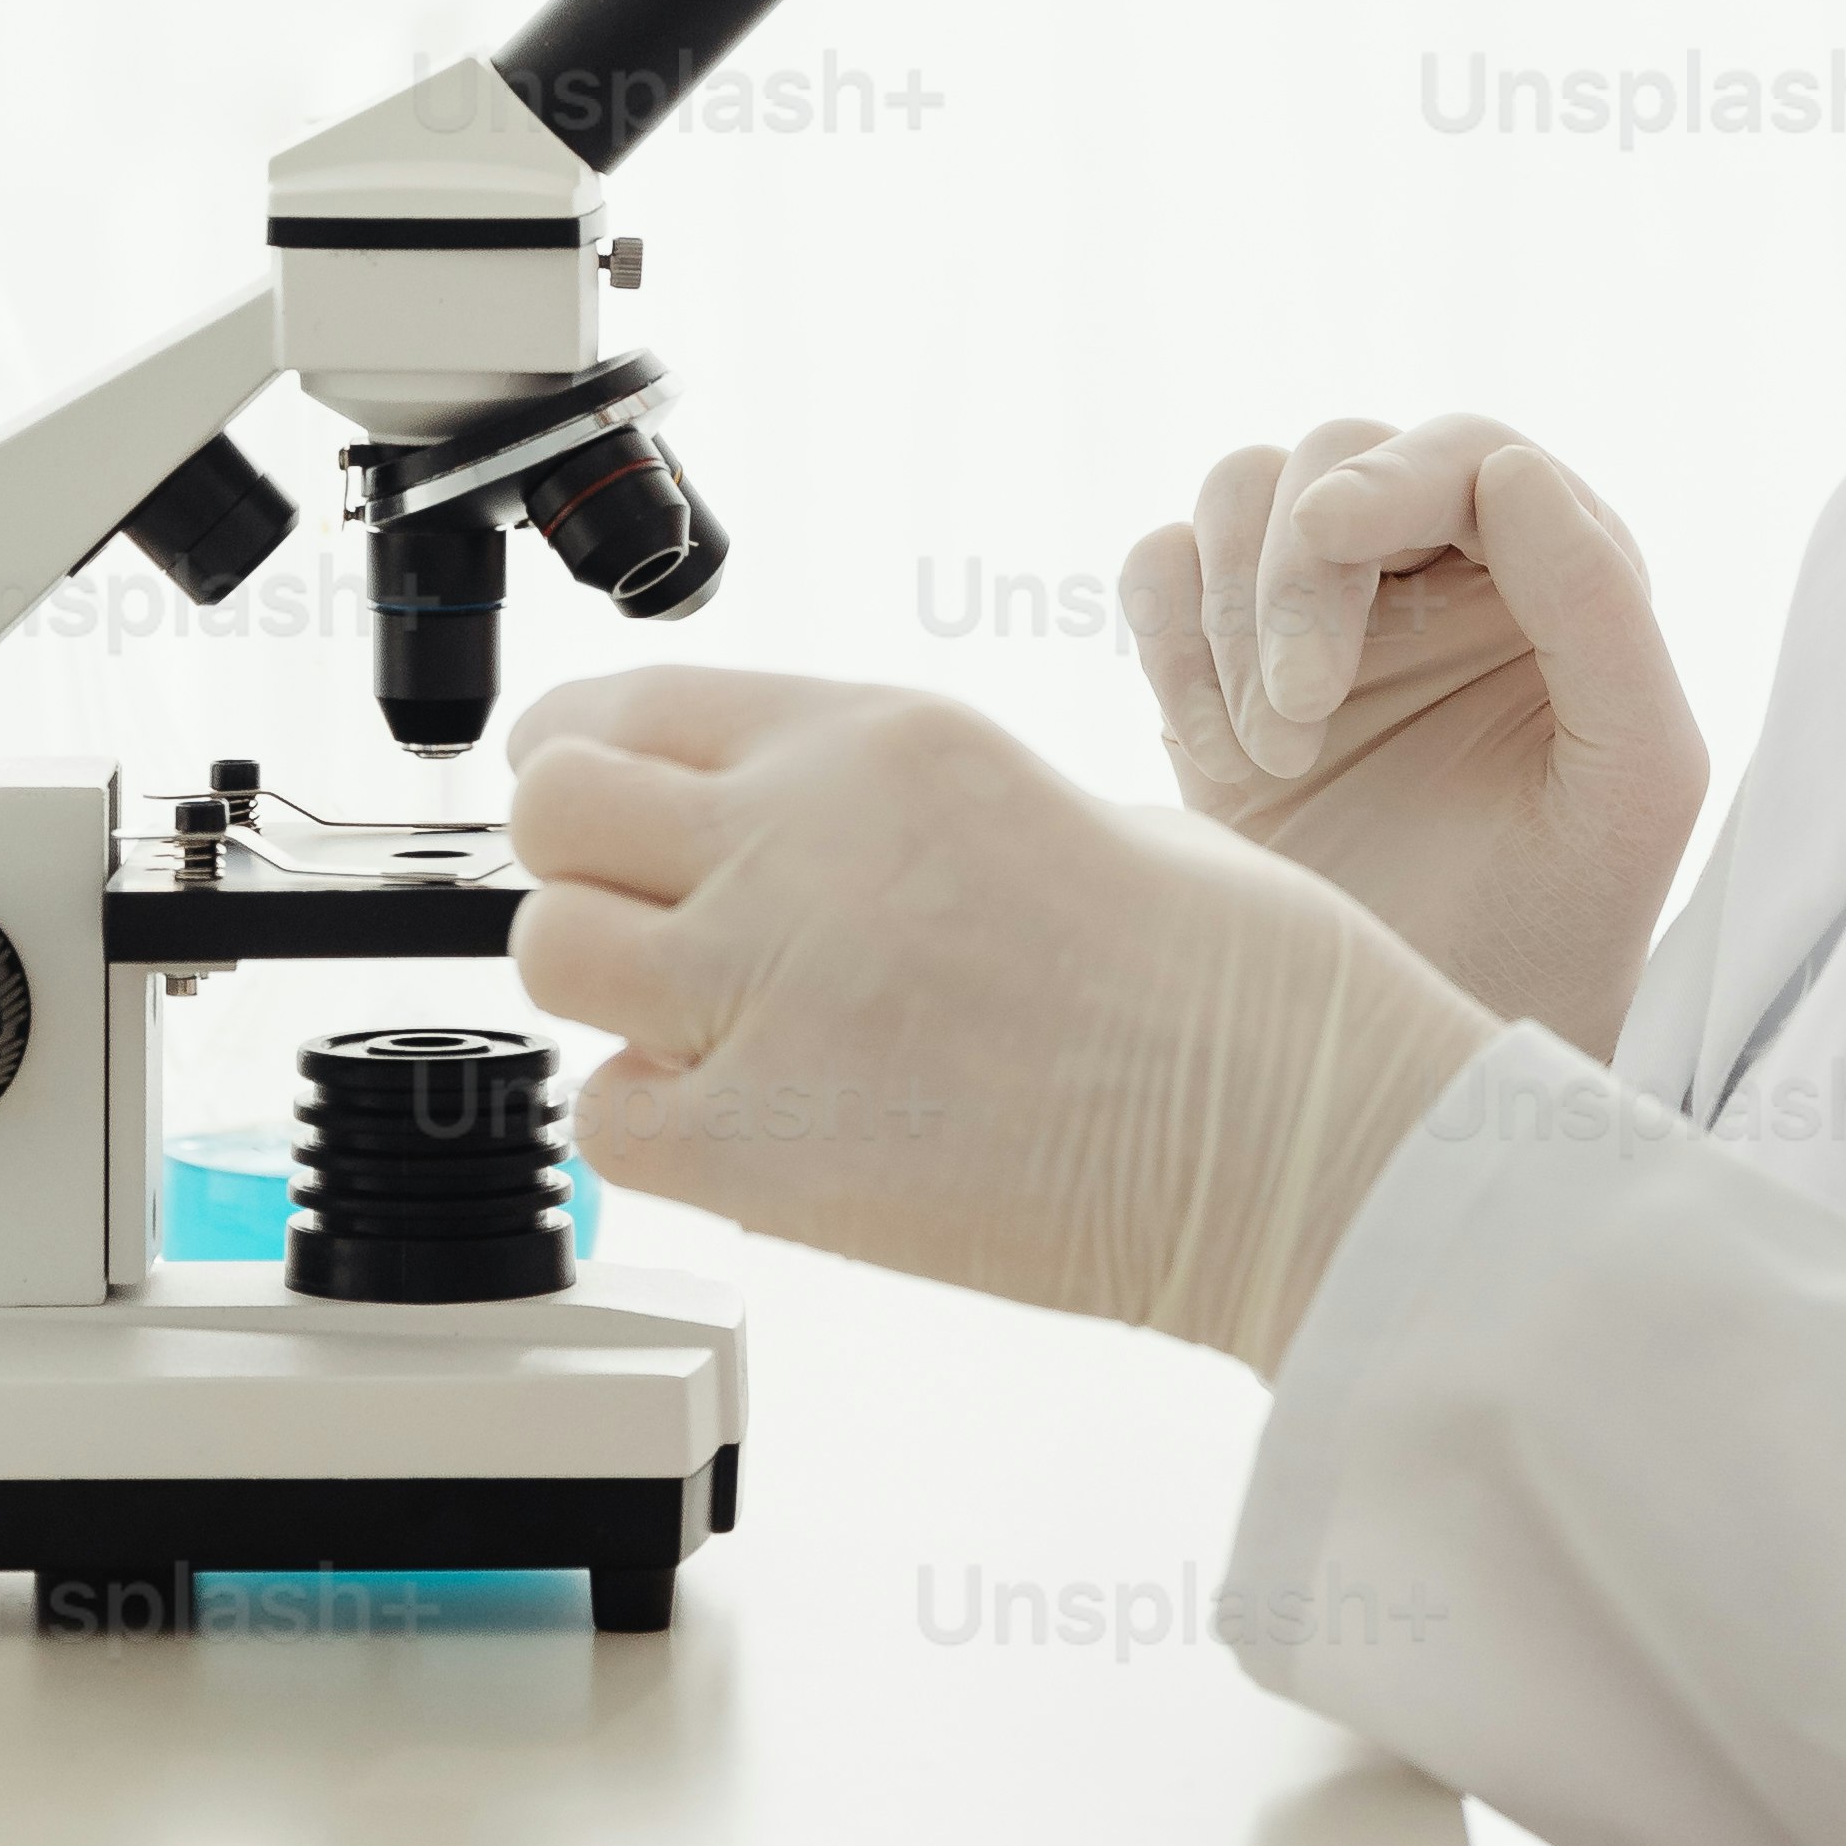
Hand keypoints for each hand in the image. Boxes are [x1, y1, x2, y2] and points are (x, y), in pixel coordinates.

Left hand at [507, 662, 1491, 1377]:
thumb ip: (877, 807)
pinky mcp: (765, 1145)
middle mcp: (802, 834)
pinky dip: (656, 1127)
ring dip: (611, 992)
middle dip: (579, 863)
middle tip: (644, 921)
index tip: (596, 803)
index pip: (627, 701)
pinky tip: (751, 1127)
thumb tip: (774, 838)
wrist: (1294, 1123)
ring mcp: (772, 986)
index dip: (589, 760)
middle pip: (551, 808)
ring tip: (707, 1030)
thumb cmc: (1220, 974)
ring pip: (553, 949)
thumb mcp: (1032, 796)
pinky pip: (611, 1116)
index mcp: (878, 735)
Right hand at [1120, 409, 1707, 1054]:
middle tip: (1301, 712)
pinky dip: (1166, 638)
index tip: (1327, 534)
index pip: (1466, 452)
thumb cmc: (1552, 930)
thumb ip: (1604, 616)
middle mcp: (1435, 565)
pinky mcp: (1218, 662)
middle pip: (1335, 457)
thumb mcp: (1631, 783)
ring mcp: (1317, 607)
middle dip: (1300, 573)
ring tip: (1270, 753)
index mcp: (1553, 573)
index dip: (1392, 474)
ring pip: (1237, 488)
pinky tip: (1216, 755)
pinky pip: (1156, 565)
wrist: (1414, 1067)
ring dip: (1232, 609)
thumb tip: (1512, 467)